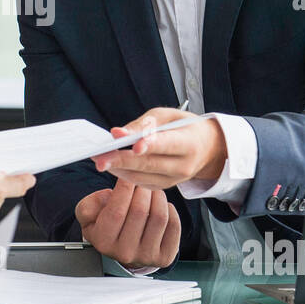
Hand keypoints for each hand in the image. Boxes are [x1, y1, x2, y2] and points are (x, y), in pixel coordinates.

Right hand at [75, 177, 180, 267]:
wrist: (124, 249)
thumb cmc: (107, 226)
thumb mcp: (88, 215)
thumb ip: (89, 204)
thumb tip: (107, 195)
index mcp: (103, 242)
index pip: (116, 211)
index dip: (124, 188)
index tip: (128, 175)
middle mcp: (124, 253)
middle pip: (140, 211)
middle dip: (142, 189)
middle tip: (142, 180)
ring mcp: (147, 256)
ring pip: (159, 216)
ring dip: (158, 196)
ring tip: (152, 190)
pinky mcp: (165, 257)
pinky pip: (174, 226)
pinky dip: (170, 210)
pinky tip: (162, 206)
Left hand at [89, 108, 225, 189]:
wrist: (206, 149)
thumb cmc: (183, 127)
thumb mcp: (167, 116)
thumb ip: (143, 124)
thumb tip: (118, 133)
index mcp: (189, 143)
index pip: (168, 145)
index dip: (150, 145)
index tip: (134, 145)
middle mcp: (183, 166)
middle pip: (148, 164)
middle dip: (121, 160)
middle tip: (99, 157)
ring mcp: (174, 180)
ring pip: (141, 176)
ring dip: (117, 168)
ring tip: (98, 158)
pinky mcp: (163, 187)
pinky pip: (140, 182)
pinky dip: (123, 173)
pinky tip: (111, 165)